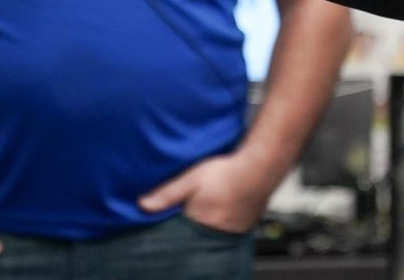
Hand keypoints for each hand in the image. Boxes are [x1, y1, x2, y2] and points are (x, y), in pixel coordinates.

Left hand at [138, 151, 276, 233]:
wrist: (260, 167)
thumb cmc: (227, 172)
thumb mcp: (191, 179)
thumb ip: (167, 194)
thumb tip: (143, 204)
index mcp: (199, 222)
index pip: (179, 234)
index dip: (173, 225)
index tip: (171, 219)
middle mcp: (215, 232)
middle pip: (195, 236)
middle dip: (190, 226)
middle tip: (193, 209)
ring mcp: (231, 231)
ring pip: (211, 234)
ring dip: (207, 225)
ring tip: (209, 208)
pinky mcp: (243, 227)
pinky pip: (226, 231)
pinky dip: (221, 223)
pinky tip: (222, 209)